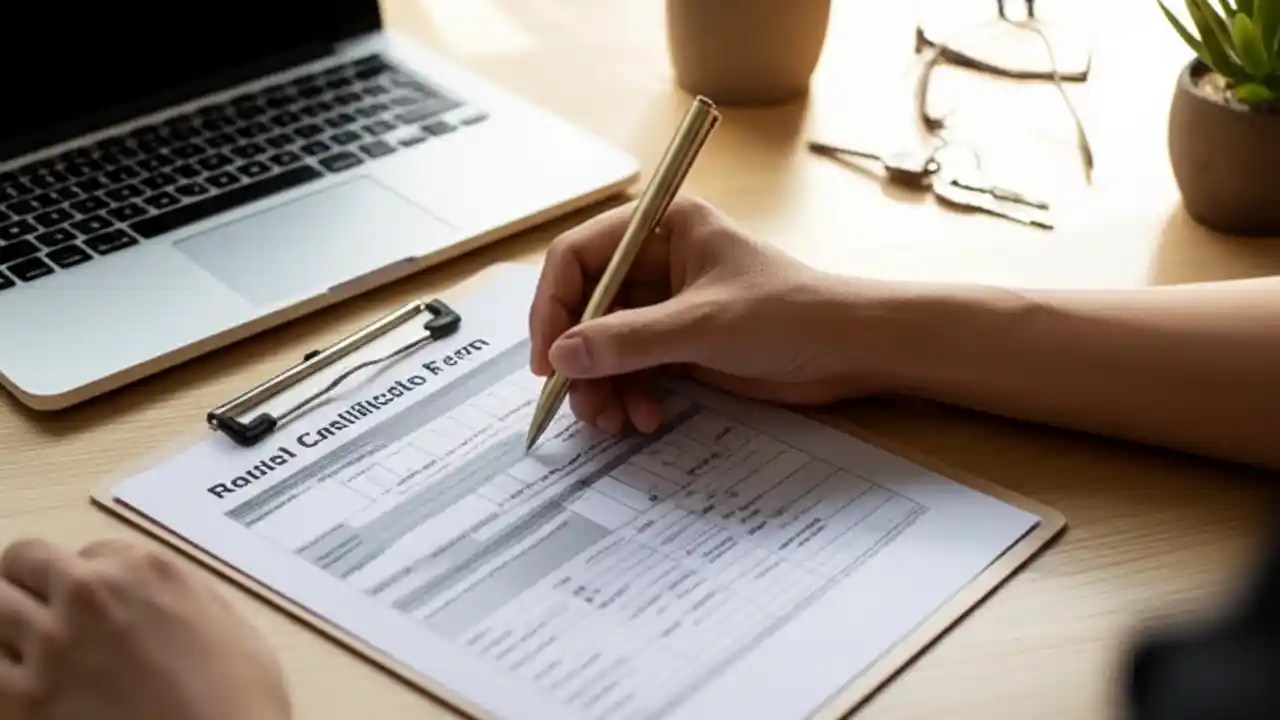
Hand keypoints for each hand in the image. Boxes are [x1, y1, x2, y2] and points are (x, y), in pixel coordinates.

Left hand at [0, 538, 289, 719]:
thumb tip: (150, 600)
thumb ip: (175, 594)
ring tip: (26, 649)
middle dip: (26, 583)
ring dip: (7, 626)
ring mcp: (53, 644)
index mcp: (144, 568)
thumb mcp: (224, 619)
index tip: (95, 606)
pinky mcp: (27, 700)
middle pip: (21, 562)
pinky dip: (0, 675)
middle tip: (37, 610)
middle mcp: (91, 593)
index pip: (85, 553)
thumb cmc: (241, 697)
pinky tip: (23, 688)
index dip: (87, 580)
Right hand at [529, 196, 887, 433]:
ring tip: (616, 422)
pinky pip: (631, 367)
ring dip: (603, 385)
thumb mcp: (704, 325)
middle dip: (580, 359)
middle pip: (586, 306)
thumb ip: (629, 340)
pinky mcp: (679, 341)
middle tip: (580, 405)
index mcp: (661, 225)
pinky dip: (629, 394)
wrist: (851, 350)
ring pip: (604, 343)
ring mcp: (666, 303)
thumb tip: (561, 357)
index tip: (547, 358)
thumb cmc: (791, 314)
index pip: (579, 256)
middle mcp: (656, 259)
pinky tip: (645, 418)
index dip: (554, 306)